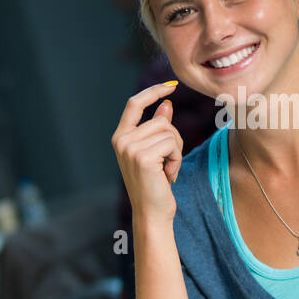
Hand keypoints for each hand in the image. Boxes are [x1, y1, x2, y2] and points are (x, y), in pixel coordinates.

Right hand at [112, 80, 184, 224]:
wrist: (151, 213)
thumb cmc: (154, 184)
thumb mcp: (156, 153)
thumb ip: (158, 129)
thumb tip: (166, 105)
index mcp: (121, 137)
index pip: (134, 104)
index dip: (153, 92)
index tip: (171, 86)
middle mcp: (121, 140)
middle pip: (161, 120)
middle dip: (174, 139)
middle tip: (168, 163)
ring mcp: (130, 148)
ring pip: (169, 131)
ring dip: (177, 151)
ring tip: (167, 170)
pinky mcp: (143, 157)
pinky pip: (172, 143)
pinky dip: (177, 159)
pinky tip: (168, 175)